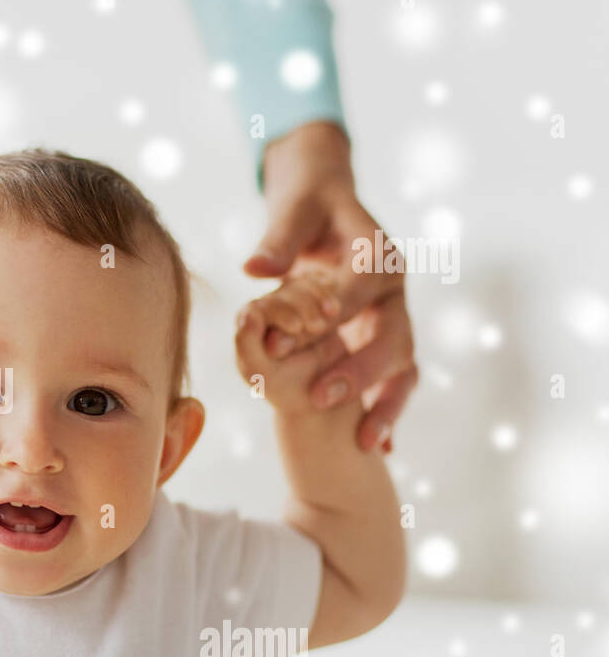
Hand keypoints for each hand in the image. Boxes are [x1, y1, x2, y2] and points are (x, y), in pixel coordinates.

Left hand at [244, 121, 416, 453]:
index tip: (311, 334)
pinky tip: (377, 451)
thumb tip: (254, 268)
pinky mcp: (382, 340)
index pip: (364, 285)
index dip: (340, 309)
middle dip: (363, 368)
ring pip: (402, 365)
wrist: (327, 205)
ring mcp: (392, 319)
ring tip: (367, 442)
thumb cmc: (309, 205)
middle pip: (393, 333)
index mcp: (379, 254)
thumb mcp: (294, 210)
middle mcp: (394, 291)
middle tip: (324, 396)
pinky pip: (392, 381)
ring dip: (386, 404)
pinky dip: (386, 412)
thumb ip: (277, 240)